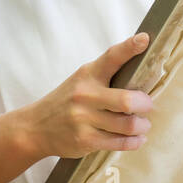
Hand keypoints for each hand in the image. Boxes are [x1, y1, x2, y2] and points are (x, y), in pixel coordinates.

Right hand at [22, 33, 153, 159]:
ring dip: (142, 126)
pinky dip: (134, 142)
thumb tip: (142, 75)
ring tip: (143, 125)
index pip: (111, 57)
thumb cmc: (66, 101)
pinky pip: (119, 143)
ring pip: (127, 125)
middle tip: (148, 106)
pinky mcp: (85, 140)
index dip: (129, 48)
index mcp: (87, 74)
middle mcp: (85, 95)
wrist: (35, 127)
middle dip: (145, 104)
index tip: (144, 39)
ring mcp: (84, 119)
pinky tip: (137, 138)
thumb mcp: (81, 81)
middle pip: (127, 100)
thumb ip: (106, 77)